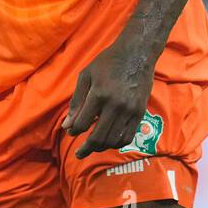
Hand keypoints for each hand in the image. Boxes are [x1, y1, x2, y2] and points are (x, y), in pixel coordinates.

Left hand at [61, 37, 155, 158]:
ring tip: (93, 147)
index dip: (74, 131)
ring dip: (101, 147)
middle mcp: (115, 105)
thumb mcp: (86, 76)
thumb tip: (67, 125)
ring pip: (113, 140)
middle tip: (79, 153)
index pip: (83, 123)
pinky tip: (109, 142)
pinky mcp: (140, 113)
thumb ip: (76, 102)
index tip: (71, 132)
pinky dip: (117, 143)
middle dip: (86, 148)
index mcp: (99, 94)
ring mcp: (129, 110)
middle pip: (98, 136)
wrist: (137, 54)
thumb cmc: (107, 62)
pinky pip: (128, 136)